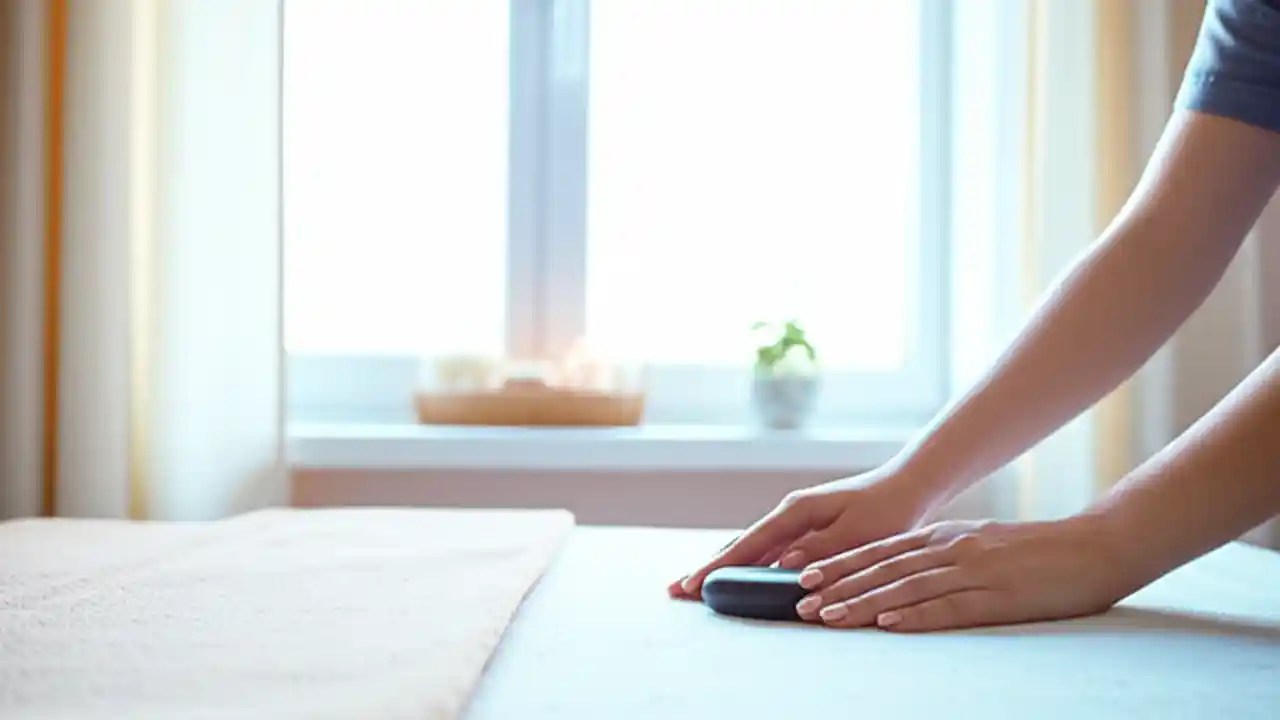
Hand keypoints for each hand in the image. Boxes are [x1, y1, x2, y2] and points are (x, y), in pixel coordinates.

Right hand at [668, 466, 938, 599]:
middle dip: (708, 568)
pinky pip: (768, 553)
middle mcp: (788, 515)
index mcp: (796, 512)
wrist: (907, 486)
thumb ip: (820, 550)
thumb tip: (783, 566)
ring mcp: (795, 523)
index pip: (749, 545)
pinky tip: (736, 579)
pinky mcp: (805, 532)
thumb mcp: (857, 533)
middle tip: (674, 590)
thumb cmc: (887, 509)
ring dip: (723, 568)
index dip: (718, 567)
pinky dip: (747, 566)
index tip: (691, 584)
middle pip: (740, 546)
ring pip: (751, 550)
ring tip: (694, 587)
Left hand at [792, 516, 1131, 630]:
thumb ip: (943, 556)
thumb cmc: (1039, 553)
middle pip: (884, 568)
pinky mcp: (999, 597)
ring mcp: (975, 572)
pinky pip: (950, 608)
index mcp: (947, 536)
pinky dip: (916, 617)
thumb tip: (904, 573)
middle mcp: (952, 549)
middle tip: (801, 603)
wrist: (1095, 548)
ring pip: (907, 588)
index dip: (841, 564)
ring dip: (864, 604)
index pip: (882, 551)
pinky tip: (888, 626)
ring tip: (829, 618)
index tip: (807, 577)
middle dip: (839, 586)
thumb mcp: (981, 545)